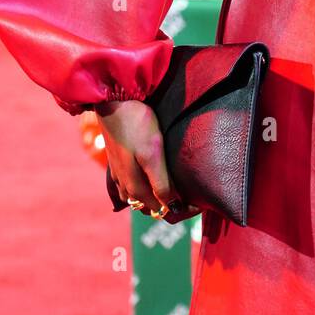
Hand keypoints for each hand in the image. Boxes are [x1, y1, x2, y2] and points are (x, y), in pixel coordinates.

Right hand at [97, 100, 199, 221]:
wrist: (113, 102)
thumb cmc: (136, 126)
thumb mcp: (152, 154)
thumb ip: (160, 183)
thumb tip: (172, 208)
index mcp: (137, 189)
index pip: (164, 212)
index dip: (183, 211)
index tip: (201, 203)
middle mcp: (126, 188)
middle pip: (152, 209)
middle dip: (172, 208)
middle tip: (193, 199)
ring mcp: (120, 177)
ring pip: (140, 200)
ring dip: (158, 201)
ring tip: (178, 192)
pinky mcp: (118, 165)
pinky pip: (129, 189)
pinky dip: (143, 193)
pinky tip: (150, 185)